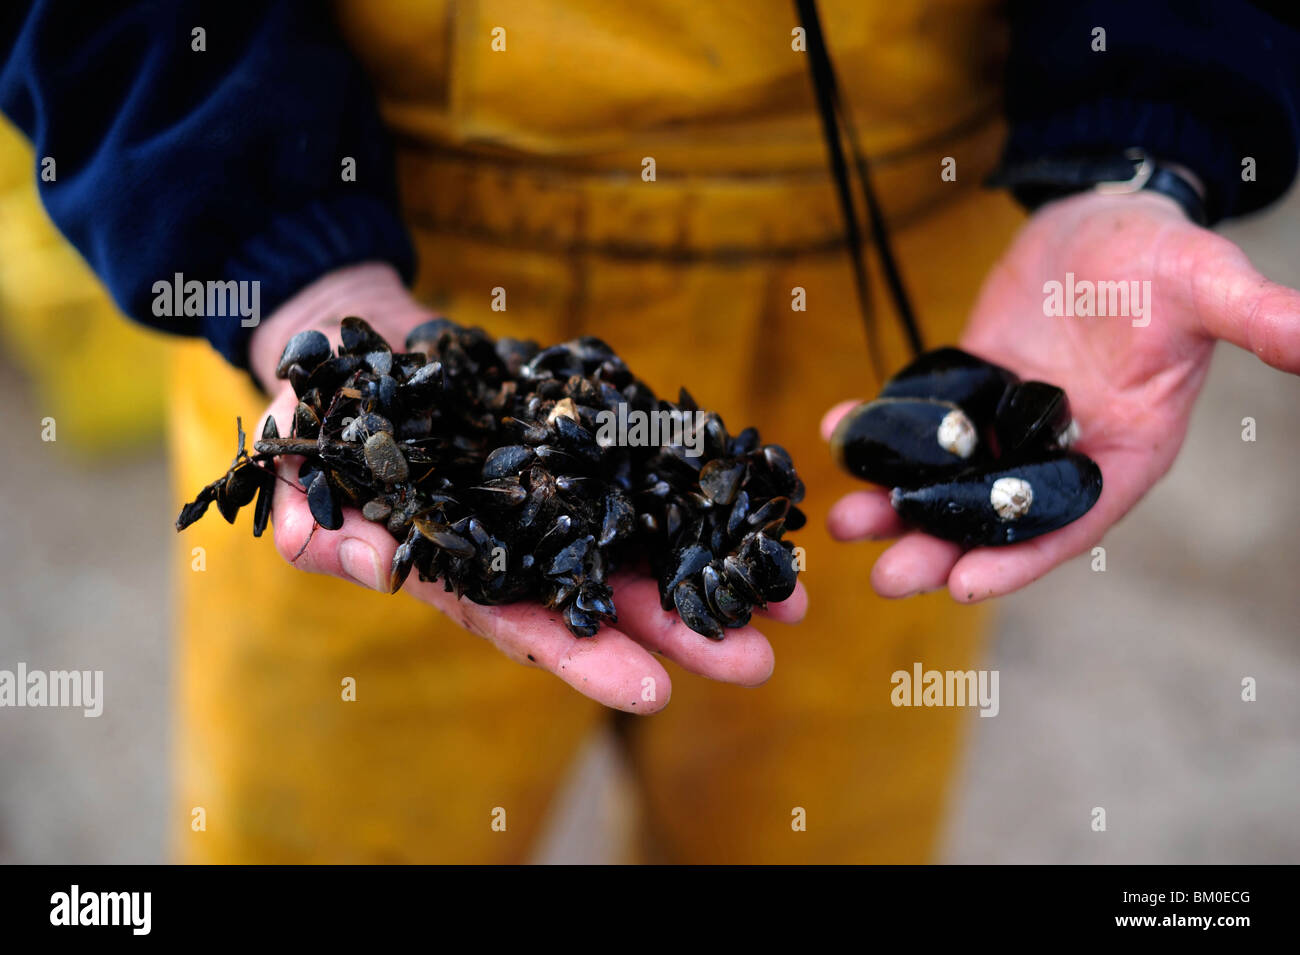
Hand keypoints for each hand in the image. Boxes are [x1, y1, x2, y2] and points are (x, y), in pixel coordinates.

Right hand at [249, 264, 805, 712]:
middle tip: (755, 660)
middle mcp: (527, 539)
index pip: (529, 624)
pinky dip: (704, 482)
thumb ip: (313, 524)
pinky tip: (760, 502)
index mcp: (465, 567)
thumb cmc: (322, 424)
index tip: (651, 690)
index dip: (586, 658)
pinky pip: (652, 460)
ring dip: (713, 569)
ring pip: (646, 537)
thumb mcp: (297, 469)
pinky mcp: (588, 434)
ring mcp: (563, 487)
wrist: (369, 353)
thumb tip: (357, 559)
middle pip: (609, 597)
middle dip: (679, 633)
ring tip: (790, 602)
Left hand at [824, 191, 1299, 602]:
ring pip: (945, 479)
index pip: (1070, 520)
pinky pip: (917, 421)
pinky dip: (877, 430)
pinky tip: (837, 431)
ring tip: (844, 521)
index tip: (965, 587)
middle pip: (993, 516)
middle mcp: (1057, 451)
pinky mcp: (966, 391)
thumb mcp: (1205, 282)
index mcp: (1121, 450)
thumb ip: (1253, 319)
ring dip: (895, 504)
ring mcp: (1005, 425)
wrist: (1102, 215)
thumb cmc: (1161, 255)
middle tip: (885, 574)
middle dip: (940, 547)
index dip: (1020, 557)